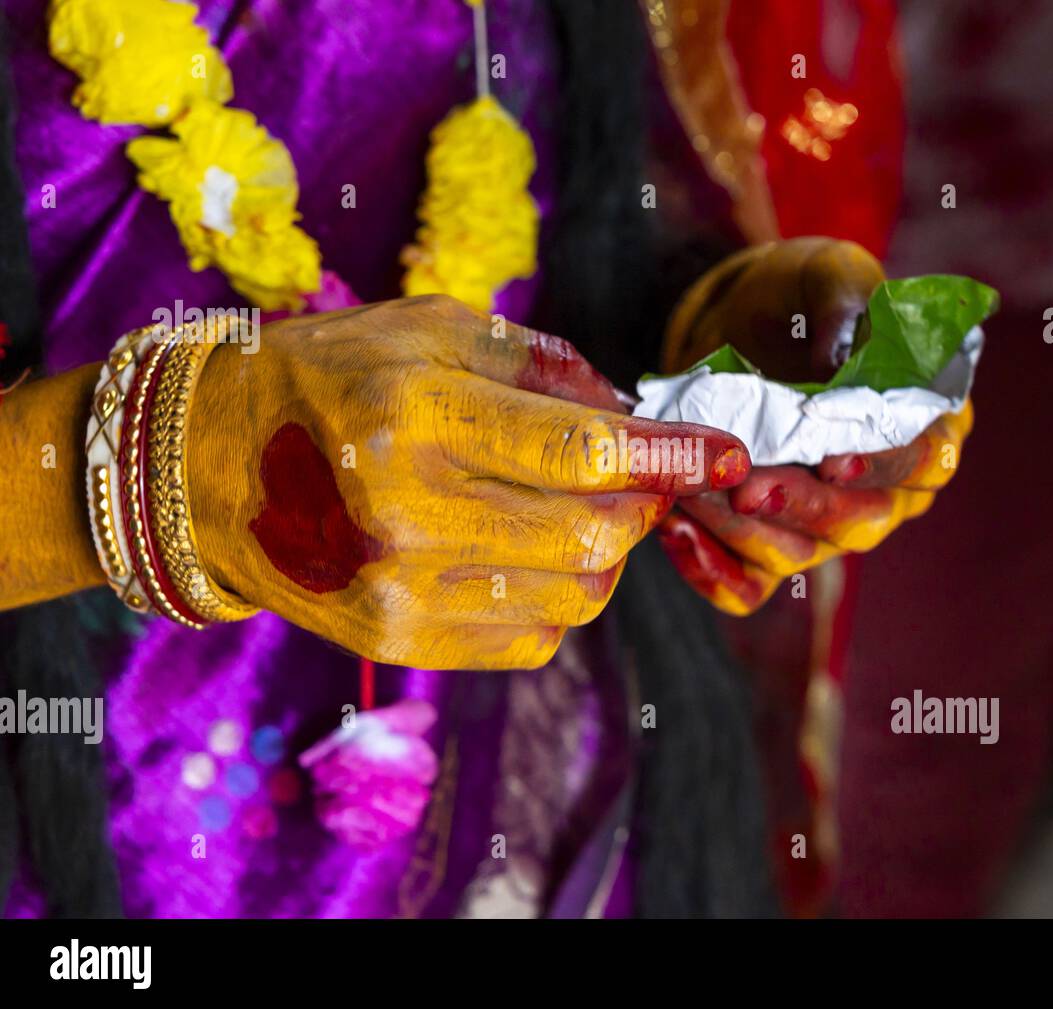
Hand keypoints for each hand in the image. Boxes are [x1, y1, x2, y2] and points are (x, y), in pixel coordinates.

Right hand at [188, 295, 748, 667]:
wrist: (209, 469)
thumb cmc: (329, 379)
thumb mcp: (427, 329)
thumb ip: (543, 365)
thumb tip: (637, 413)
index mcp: (417, 418)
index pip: (584, 454)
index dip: (672, 455)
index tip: (728, 452)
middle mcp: (407, 515)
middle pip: (597, 537)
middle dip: (638, 503)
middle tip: (625, 473)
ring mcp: (401, 593)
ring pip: (577, 595)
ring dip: (600, 550)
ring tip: (557, 507)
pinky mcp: (399, 643)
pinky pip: (536, 639)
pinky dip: (555, 595)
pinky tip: (515, 553)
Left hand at [656, 237, 968, 614]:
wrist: (743, 323)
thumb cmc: (804, 297)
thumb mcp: (828, 275)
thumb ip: (842, 303)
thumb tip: (837, 355)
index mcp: (925, 428)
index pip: (922, 461)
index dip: (883, 465)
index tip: (837, 460)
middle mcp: (885, 492)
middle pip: (860, 523)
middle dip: (804, 507)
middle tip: (751, 486)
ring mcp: (825, 527)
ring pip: (797, 553)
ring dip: (743, 528)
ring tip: (694, 489)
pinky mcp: (768, 544)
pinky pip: (747, 585)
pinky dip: (712, 571)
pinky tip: (677, 532)